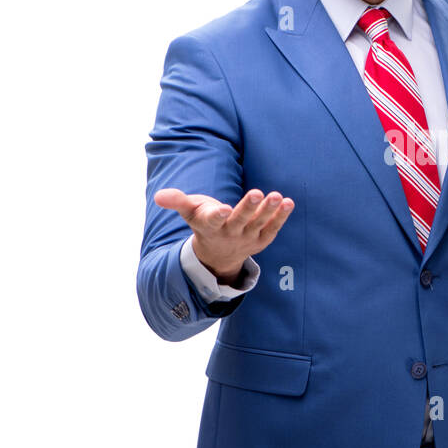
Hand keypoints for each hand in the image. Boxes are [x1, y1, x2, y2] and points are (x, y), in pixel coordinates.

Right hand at [154, 187, 293, 282]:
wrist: (219, 254)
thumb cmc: (204, 223)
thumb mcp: (190, 212)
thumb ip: (177, 201)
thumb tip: (159, 196)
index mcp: (210, 226)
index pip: (212, 221)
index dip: (217, 215)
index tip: (222, 209)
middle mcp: (229, 233)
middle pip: (240, 220)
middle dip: (249, 208)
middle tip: (258, 193)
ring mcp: (247, 237)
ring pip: (259, 224)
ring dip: (269, 211)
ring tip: (278, 196)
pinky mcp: (261, 239)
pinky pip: (273, 228)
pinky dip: (281, 217)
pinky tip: (288, 203)